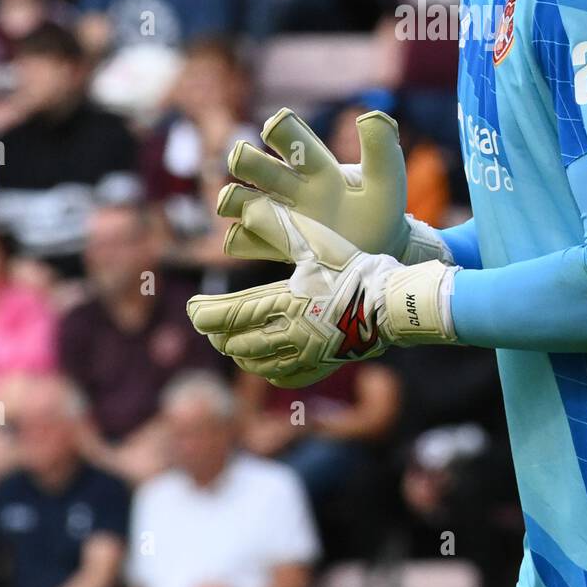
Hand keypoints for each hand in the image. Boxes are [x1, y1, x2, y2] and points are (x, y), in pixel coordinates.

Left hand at [188, 198, 454, 386]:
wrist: (394, 303)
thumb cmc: (355, 269)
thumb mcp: (316, 242)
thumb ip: (281, 228)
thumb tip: (252, 208)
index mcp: (283, 302)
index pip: (228, 315)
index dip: (204, 313)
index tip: (192, 307)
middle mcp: (288, 335)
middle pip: (235, 342)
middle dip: (217, 331)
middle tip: (208, 320)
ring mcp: (304, 355)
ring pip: (255, 363)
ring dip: (237, 351)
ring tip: (230, 339)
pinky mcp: (321, 366)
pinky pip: (283, 378)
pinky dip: (265, 370)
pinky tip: (263, 364)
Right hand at [218, 107, 449, 263]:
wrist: (379, 256)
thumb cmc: (382, 213)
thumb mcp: (387, 183)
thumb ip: (382, 151)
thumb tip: (369, 117)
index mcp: (316, 167)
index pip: (290, 137)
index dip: (280, 130)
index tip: (274, 128)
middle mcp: (291, 188)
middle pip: (253, 165)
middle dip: (245, 160)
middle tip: (243, 160)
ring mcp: (278, 219)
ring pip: (238, 200)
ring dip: (233, 198)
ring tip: (250, 206)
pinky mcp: (272, 247)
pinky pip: (240, 241)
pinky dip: (240, 238)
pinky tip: (259, 238)